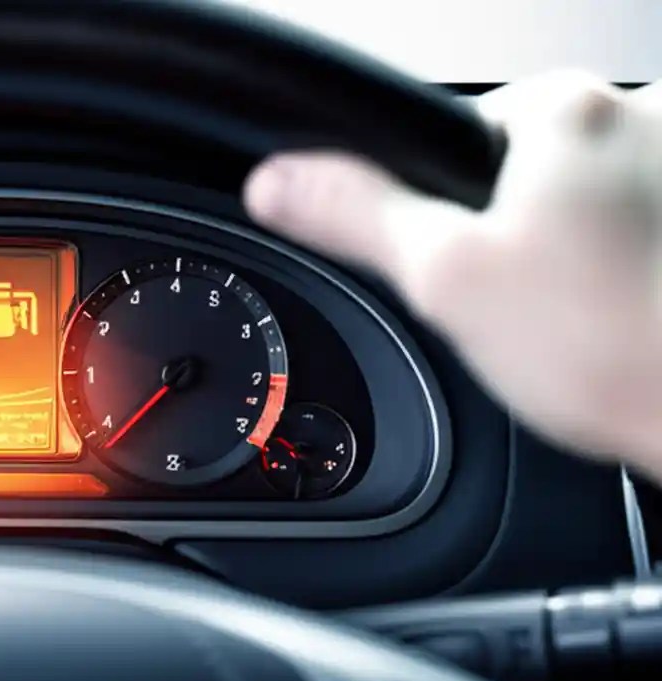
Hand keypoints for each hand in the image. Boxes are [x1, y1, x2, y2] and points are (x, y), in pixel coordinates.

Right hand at [243, 71, 661, 480]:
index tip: (466, 261)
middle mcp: (646, 116)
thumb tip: (278, 180)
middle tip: (527, 305)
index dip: (443, 205)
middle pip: (530, 169)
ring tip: (587, 322)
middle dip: (515, 234)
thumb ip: (355, 216)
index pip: (461, 130)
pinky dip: (624, 275)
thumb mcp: (446, 280)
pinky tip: (626, 323)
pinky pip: (636, 237)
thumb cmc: (617, 347)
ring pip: (590, 206)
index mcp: (567, 110)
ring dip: (577, 256)